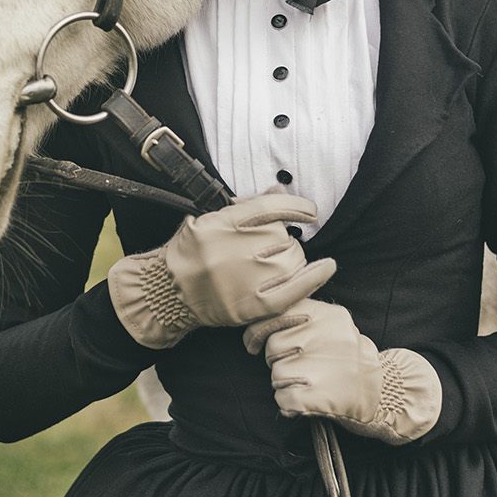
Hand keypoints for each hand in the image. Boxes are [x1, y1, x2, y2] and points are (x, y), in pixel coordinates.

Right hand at [108, 192, 336, 348]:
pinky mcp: (250, 306)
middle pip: (281, 237)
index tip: (310, 211)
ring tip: (277, 263)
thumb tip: (281, 189)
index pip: (269, 208)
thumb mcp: (212, 218)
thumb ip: (248, 205)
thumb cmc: (193, 251)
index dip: (295, 206)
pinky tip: (327, 267)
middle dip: (283, 240)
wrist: (168, 291)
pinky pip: (292, 290)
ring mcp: (242, 281)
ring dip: (292, 259)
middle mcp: (232, 252)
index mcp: (220, 224)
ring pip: (290, 261)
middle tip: (270, 249)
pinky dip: (314, 278)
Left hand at [243, 298, 440, 444]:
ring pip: (276, 374)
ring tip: (308, 383)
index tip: (254, 343)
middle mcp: (326, 338)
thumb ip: (301, 315)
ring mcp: (322, 367)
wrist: (383, 392)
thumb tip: (255, 321)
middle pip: (273, 346)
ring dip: (284, 383)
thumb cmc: (347, 357)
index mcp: (329, 316)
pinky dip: (288, 404)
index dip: (260, 330)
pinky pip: (283, 399)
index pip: (277, 314)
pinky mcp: (319, 397)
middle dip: (276, 359)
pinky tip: (306, 400)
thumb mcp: (333, 325)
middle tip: (298, 366)